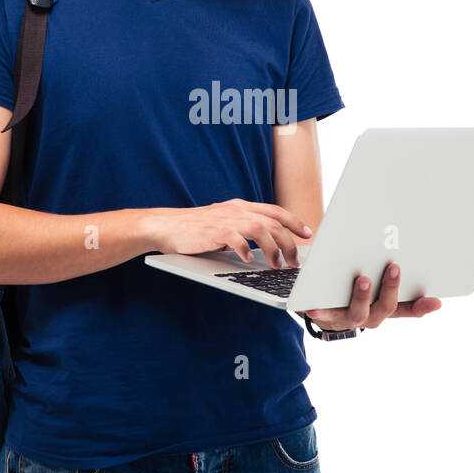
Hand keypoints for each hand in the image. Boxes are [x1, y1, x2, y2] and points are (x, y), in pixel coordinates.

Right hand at [143, 198, 310, 267]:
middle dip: (289, 242)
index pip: (274, 211)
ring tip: (277, 264)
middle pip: (273, 222)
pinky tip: (249, 260)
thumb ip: (244, 229)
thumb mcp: (224, 223)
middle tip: (294, 261)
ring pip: (260, 229)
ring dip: (273, 248)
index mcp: (240, 207)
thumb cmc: (196, 229)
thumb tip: (266, 245)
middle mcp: (236, 210)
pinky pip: (235, 238)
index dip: (294, 221)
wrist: (166, 226)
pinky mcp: (213, 231)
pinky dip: (245, 249)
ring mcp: (225, 220)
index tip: (307, 234)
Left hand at [299, 262, 441, 332]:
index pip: (409, 309)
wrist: (318, 305)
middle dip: (391, 288)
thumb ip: (386, 274)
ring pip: (359, 313)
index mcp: (384, 307)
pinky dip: (320, 311)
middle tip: (394, 268)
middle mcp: (370, 316)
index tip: (437, 300)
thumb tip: (399, 253)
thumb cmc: (352, 289)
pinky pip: (323, 315)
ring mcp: (349, 318)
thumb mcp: (373, 284)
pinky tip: (315, 305)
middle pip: (386, 307)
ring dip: (362, 296)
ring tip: (363, 280)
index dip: (422, 306)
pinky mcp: (326, 317)